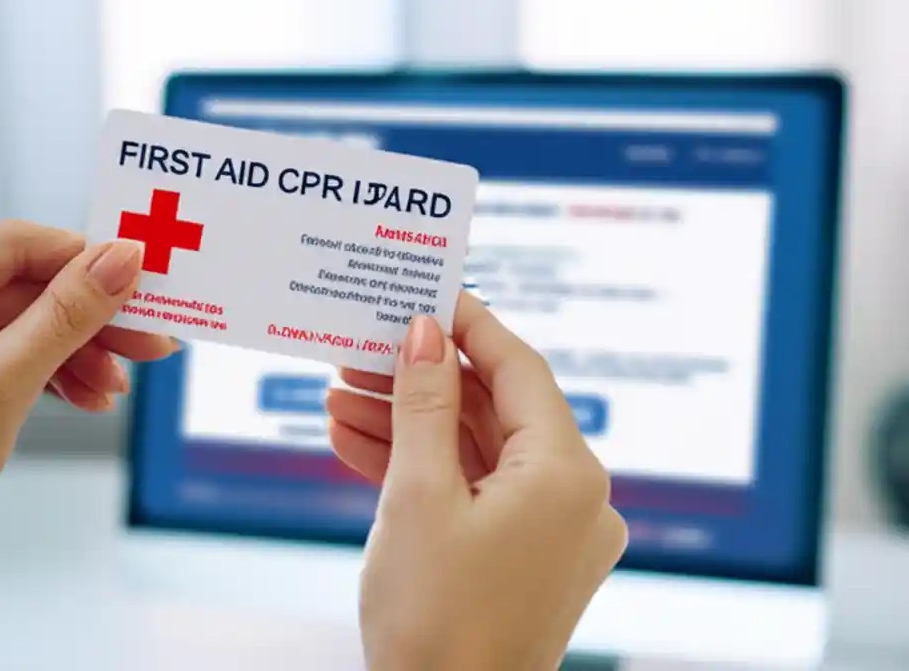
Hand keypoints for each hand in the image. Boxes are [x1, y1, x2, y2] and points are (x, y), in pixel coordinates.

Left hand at [0, 222, 173, 669]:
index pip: (13, 245)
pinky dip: (45, 374)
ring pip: (17, 325)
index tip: (145, 282)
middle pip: (20, 287)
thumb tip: (122, 259)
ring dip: (73, 353)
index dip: (84, 259)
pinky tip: (88, 398)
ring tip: (120, 389)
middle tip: (152, 342)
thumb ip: (64, 316)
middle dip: (88, 320)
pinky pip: (0, 355)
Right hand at [328, 295, 626, 669]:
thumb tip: (425, 332)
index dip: (466, 324)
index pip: (518, 367)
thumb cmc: (435, 620)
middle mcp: (575, 498)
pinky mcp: (526, 558)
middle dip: (419, 380)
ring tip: (338, 399)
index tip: (420, 293)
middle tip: (357, 351)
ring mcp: (553, 532)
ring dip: (409, 425)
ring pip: (478, 451)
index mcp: (566, 474)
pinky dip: (423, 470)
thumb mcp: (417, 495)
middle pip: (494, 409)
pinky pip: (475, 493)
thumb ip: (424, 404)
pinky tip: (357, 446)